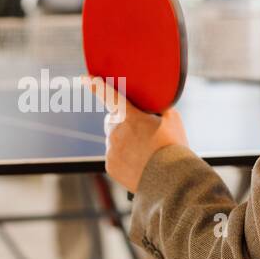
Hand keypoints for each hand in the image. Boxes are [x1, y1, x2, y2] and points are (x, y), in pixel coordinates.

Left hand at [84, 75, 188, 192]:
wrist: (170, 179)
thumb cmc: (173, 147)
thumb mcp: (172, 120)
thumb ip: (159, 110)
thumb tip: (155, 111)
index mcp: (129, 115)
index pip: (110, 96)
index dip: (97, 86)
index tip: (86, 79)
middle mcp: (116, 131)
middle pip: (113, 120)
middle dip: (122, 122)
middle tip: (141, 133)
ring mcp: (111, 149)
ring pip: (113, 140)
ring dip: (124, 142)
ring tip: (144, 153)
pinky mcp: (110, 165)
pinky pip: (114, 156)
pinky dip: (123, 158)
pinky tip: (139, 163)